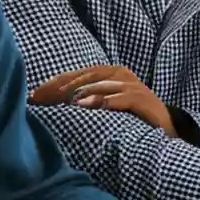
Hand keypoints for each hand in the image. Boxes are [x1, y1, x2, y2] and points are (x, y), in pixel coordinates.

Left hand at [32, 65, 175, 136]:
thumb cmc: (132, 116)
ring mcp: (133, 85)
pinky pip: (120, 98)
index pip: (77, 74)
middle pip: (86, 77)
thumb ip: (87, 98)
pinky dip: (102, 100)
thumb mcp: (107, 103)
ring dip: (77, 92)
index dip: (54, 83)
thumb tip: (53, 103)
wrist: (165, 127)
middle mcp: (121, 74)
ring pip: (100, 84)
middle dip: (60, 88)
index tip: (34, 96)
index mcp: (111, 72)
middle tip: (41, 98)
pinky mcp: (142, 99)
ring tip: (58, 100)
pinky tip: (84, 105)